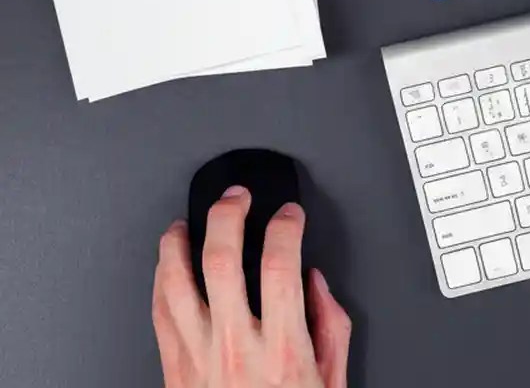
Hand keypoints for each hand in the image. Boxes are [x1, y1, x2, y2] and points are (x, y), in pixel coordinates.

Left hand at [152, 187, 352, 386]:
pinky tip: (167, 268)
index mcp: (283, 349)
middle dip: (229, 215)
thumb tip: (316, 283)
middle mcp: (235, 349)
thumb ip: (330, 326)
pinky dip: (161, 282)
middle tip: (237, 198)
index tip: (289, 214)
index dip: (285, 226)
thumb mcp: (333, 381)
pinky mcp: (174, 370)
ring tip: (186, 224)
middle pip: (221, 261)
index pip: (280, 265)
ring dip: (179, 244)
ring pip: (176, 283)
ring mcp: (198, 359)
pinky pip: (158, 314)